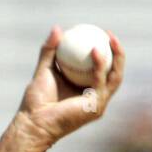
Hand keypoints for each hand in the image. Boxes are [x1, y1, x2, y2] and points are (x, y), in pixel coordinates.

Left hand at [14, 25, 125, 151]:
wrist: (33, 123)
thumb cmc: (36, 101)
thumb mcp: (44, 70)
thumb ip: (50, 50)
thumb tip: (57, 28)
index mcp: (86, 90)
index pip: (103, 69)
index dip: (106, 51)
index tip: (100, 33)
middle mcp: (95, 97)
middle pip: (115, 72)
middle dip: (118, 52)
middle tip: (110, 35)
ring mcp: (97, 103)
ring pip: (115, 77)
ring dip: (116, 57)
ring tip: (109, 39)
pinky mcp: (95, 107)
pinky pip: (101, 82)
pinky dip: (100, 66)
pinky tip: (96, 51)